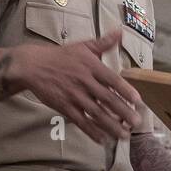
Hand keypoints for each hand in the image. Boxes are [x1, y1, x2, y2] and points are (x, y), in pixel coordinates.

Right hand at [11, 31, 141, 142]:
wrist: (32, 65)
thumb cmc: (61, 55)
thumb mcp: (84, 45)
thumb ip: (104, 42)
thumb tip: (121, 31)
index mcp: (91, 67)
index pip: (112, 80)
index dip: (126, 90)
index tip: (138, 100)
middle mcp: (85, 82)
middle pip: (107, 99)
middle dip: (123, 112)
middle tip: (137, 123)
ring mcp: (74, 96)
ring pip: (95, 113)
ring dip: (111, 125)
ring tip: (124, 135)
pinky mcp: (64, 106)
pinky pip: (80, 121)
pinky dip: (91, 131)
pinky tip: (102, 139)